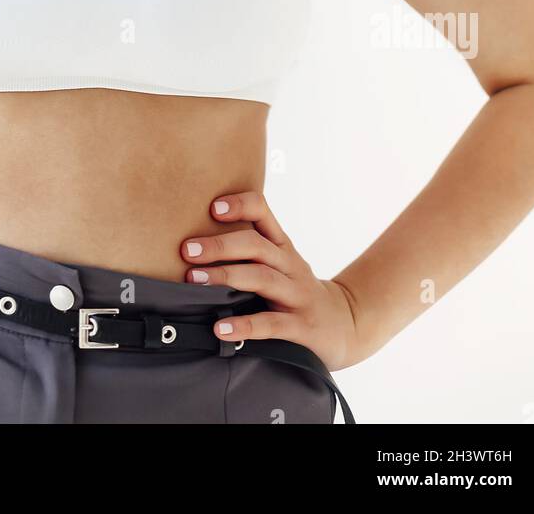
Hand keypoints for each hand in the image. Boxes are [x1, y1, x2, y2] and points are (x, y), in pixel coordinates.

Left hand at [181, 190, 360, 371]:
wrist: (346, 325)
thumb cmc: (297, 290)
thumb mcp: (280, 263)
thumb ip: (247, 251)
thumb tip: (193, 243)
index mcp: (281, 246)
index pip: (263, 212)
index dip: (240, 205)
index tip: (213, 208)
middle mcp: (290, 265)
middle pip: (256, 245)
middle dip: (220, 245)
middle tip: (187, 250)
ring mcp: (297, 295)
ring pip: (262, 278)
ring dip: (226, 277)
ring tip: (194, 280)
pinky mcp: (301, 327)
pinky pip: (271, 324)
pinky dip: (244, 325)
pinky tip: (220, 327)